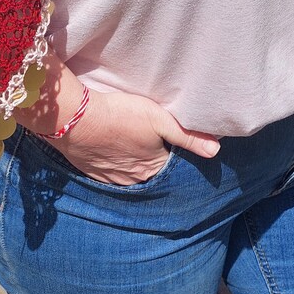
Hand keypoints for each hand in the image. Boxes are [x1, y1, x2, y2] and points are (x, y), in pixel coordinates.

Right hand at [44, 89, 219, 185]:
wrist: (77, 118)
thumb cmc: (121, 115)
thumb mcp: (160, 120)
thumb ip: (188, 136)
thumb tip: (215, 150)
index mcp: (153, 168)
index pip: (171, 165)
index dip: (173, 152)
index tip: (171, 140)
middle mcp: (133, 179)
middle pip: (150, 170)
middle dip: (153, 158)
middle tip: (150, 140)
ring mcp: (110, 178)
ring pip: (129, 172)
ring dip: (131, 161)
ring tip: (130, 142)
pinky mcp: (91, 172)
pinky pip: (108, 172)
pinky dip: (113, 162)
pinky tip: (111, 148)